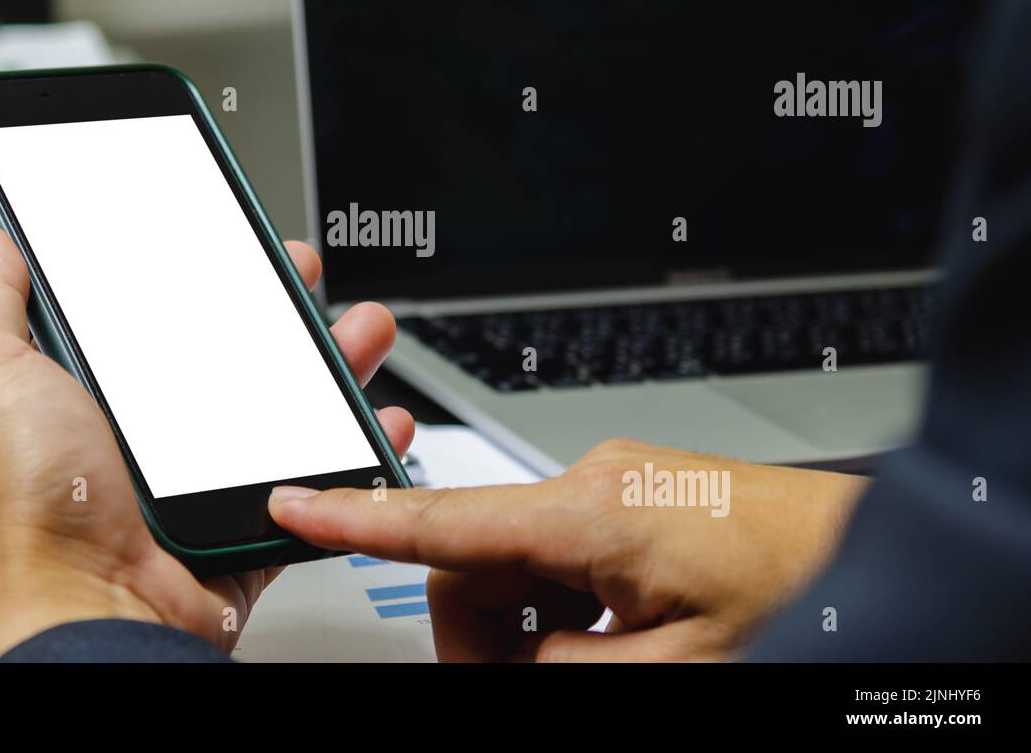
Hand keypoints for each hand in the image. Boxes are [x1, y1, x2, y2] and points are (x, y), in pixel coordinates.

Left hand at [0, 224, 413, 660]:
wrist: (91, 607)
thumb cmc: (29, 506)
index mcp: (86, 393)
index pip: (148, 314)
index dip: (187, 271)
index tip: (221, 239)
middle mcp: (145, 434)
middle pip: (227, 352)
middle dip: (274, 307)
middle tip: (299, 273)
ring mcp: (200, 478)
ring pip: (281, 406)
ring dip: (329, 362)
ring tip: (359, 328)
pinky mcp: (244, 520)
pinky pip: (311, 477)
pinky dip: (349, 448)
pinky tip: (372, 416)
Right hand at [270, 439, 866, 660]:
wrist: (869, 549)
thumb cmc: (799, 589)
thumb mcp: (671, 668)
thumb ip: (561, 669)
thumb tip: (509, 660)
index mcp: (590, 511)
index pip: (444, 519)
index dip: (356, 519)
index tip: (294, 507)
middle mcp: (590, 481)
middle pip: (475, 562)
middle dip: (488, 634)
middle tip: (545, 680)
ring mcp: (610, 485)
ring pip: (516, 567)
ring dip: (535, 628)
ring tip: (605, 659)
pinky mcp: (628, 498)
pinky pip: (559, 557)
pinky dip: (566, 607)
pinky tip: (620, 633)